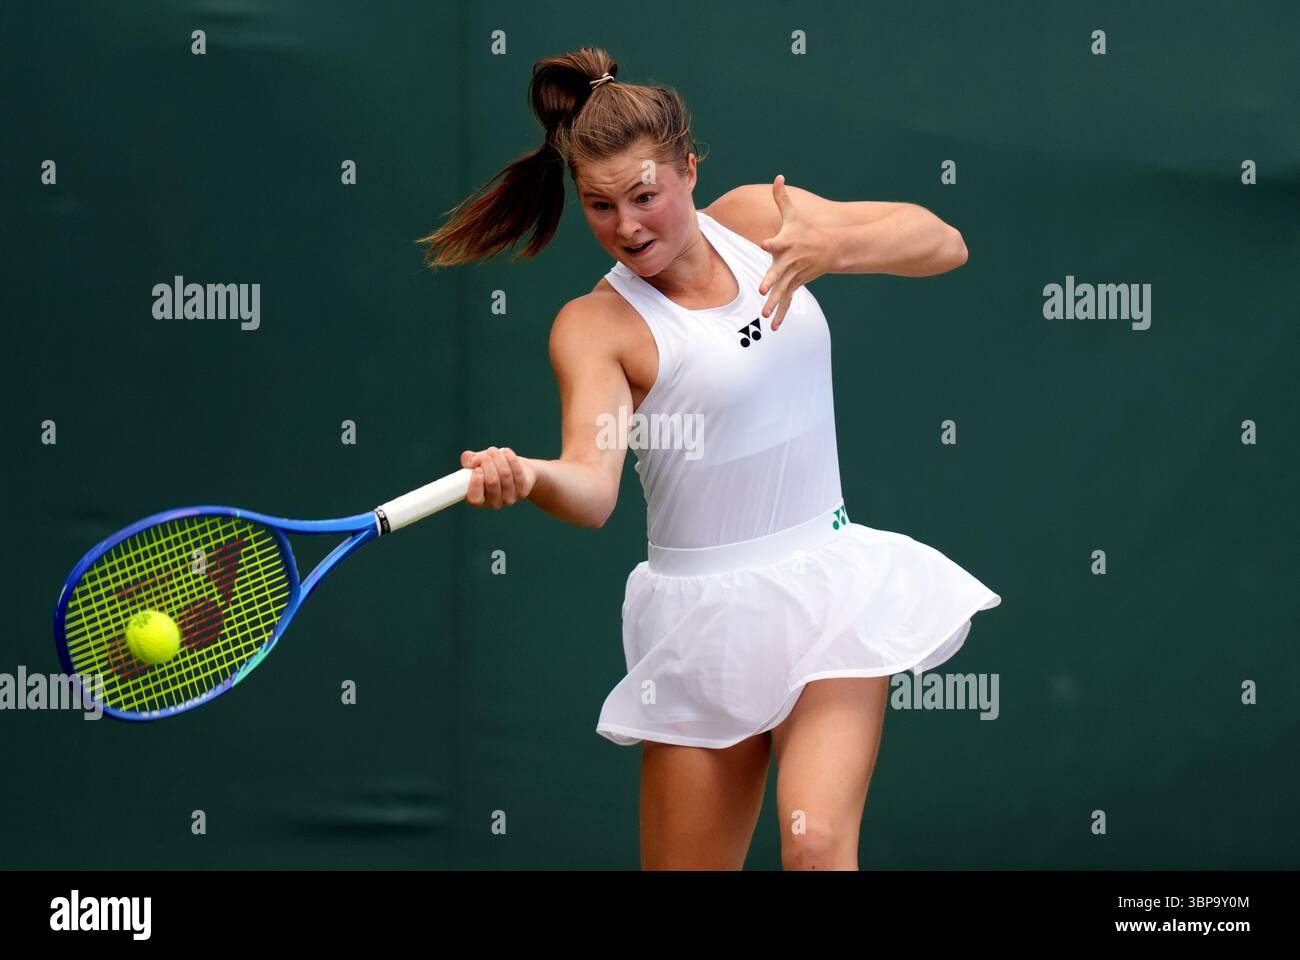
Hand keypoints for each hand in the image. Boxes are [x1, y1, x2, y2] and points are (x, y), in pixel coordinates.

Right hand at [460, 446, 535, 508]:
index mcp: (478, 500)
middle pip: (492, 481)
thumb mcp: (476, 462)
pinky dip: (510, 458)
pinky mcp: (522, 492)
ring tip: (494, 450)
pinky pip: (517, 472)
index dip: (476, 483)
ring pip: (505, 474)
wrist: (516, 469)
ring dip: (498, 457)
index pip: (475, 499)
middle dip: (487, 462)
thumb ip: (468, 460)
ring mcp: (509, 499)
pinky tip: (506, 452)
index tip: (477, 469)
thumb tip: (472, 460)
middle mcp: (493, 503)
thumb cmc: (491, 467)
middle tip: (486, 453)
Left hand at [758, 174, 834, 330]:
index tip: (765, 244)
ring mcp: (794, 275)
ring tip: (764, 315)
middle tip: (762, 289)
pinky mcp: (796, 285)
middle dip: (771, 280)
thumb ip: (782, 198)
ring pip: (782, 291)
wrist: (831, 248)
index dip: (771, 243)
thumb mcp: (795, 213)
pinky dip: (781, 314)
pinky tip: (773, 327)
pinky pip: (787, 301)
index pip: (778, 242)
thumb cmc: (807, 229)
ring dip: (774, 304)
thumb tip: (778, 177)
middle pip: (779, 272)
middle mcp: (790, 261)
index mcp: (787, 243)